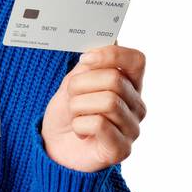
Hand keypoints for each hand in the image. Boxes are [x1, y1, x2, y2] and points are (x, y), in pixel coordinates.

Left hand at [40, 43, 146, 172]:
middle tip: (71, 97)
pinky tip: (80, 132)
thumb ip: (90, 65)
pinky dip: (79, 125)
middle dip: (81, 85)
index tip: (85, 59)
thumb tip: (110, 42)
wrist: (55, 147)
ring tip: (75, 116)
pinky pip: (100, 124)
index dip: (110, 55)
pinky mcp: (121, 149)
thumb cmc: (68, 114)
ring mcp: (132, 129)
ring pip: (107, 102)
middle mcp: (136, 106)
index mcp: (130, 85)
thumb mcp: (74, 82)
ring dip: (79, 106)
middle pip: (114, 80)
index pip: (136, 60)